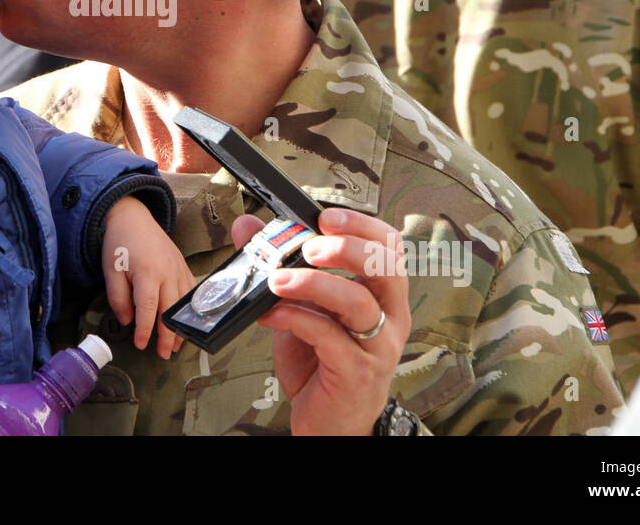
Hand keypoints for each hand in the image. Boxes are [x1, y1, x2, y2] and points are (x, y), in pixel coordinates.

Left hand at [102, 195, 195, 358]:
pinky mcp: (183, 266)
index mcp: (147, 272)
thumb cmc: (119, 244)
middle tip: (164, 354)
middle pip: (171, 309)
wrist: (132, 217)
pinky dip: (189, 309)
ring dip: (182, 325)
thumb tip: (128, 321)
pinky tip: (186, 321)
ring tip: (176, 345)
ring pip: (184, 303)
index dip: (146, 330)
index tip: (141, 345)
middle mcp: (167, 272)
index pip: (149, 309)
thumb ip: (118, 298)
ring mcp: (178, 268)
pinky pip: (190, 291)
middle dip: (168, 335)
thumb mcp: (111, 271)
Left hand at [231, 207, 409, 435]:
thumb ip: (279, 266)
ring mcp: (377, 347)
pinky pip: (330, 338)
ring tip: (277, 280)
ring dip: (314, 284)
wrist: (328, 422)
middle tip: (307, 247)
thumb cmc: (320, 361)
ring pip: (358, 303)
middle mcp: (391, 318)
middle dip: (346, 247)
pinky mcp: (356, 374)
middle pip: (386, 268)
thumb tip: (248, 227)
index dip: (362, 225)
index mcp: (383, 295)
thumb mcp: (299, 306)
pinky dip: (297, 319)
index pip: (389, 246)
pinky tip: (270, 315)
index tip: (325, 216)